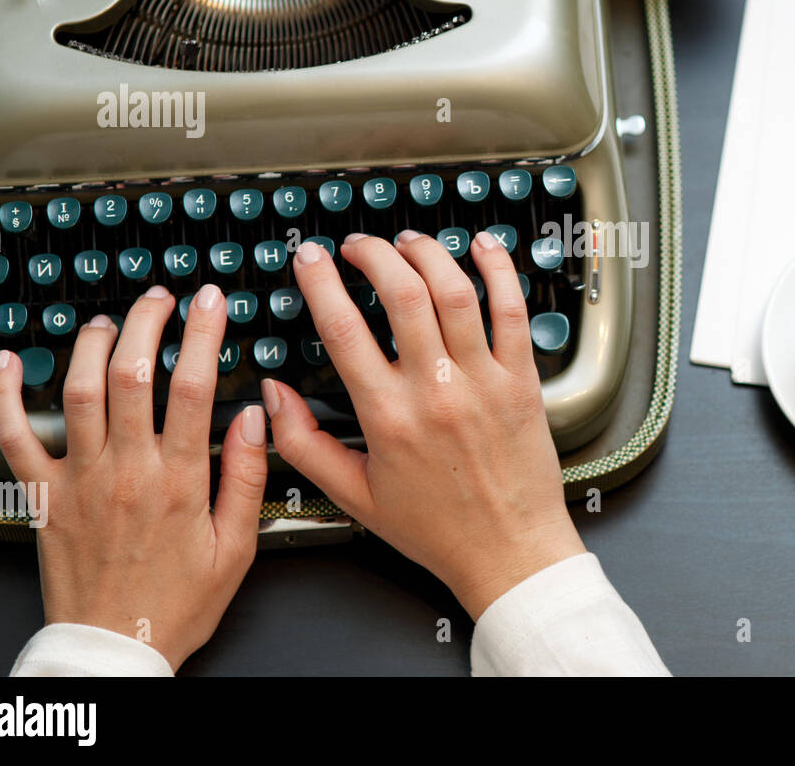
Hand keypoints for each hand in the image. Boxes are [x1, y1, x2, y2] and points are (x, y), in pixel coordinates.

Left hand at [0, 284, 268, 670]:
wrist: (115, 649)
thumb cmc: (176, 604)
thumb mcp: (238, 548)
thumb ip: (248, 478)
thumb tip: (258, 418)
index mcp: (179, 482)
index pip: (193, 387)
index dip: (204, 334)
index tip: (212, 303)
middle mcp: (126, 472)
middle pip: (131, 374)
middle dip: (148, 322)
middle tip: (162, 299)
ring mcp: (80, 480)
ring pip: (77, 391)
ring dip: (92, 343)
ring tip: (110, 320)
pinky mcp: (45, 496)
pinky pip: (14, 436)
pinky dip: (6, 394)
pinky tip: (13, 362)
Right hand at [264, 230, 584, 619]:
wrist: (508, 552)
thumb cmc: (437, 529)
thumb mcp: (354, 495)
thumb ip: (303, 444)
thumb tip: (272, 395)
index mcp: (388, 417)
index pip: (343, 329)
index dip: (321, 283)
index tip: (311, 259)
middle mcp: (435, 391)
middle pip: (401, 294)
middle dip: (373, 255)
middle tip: (358, 245)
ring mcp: (483, 382)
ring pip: (455, 293)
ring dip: (429, 254)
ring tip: (409, 242)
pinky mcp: (522, 381)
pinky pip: (513, 312)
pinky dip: (500, 271)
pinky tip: (484, 246)